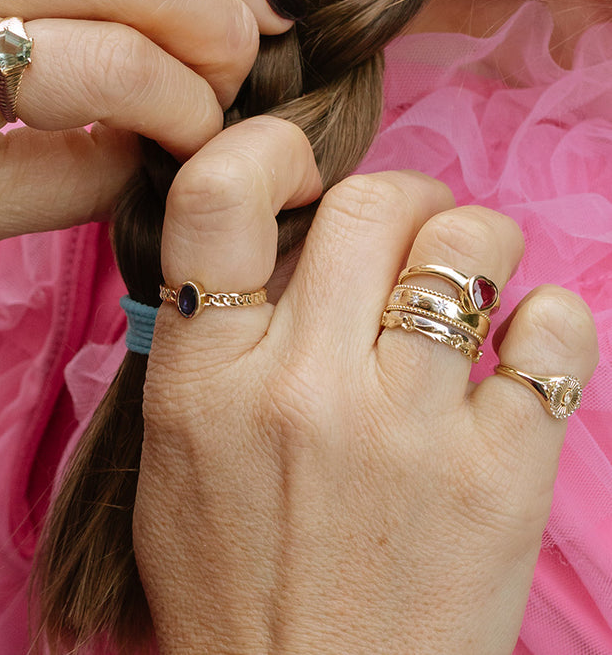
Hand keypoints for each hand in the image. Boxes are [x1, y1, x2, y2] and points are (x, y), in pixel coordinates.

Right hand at [135, 118, 597, 654]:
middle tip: (406, 229)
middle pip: (371, 203)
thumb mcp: (175, 449)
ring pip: (470, 245)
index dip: (265, 150)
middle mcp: (302, 389)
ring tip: (471, 278)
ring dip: (477, 241)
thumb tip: (288, 244)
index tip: (301, 173)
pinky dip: (549, 320)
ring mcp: (408, 431)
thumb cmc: (231, 581)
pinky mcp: (503, 479)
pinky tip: (524, 345)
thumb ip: (213, 337)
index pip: (216, 195)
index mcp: (204, 378)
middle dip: (400, 197)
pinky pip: (556, 331)